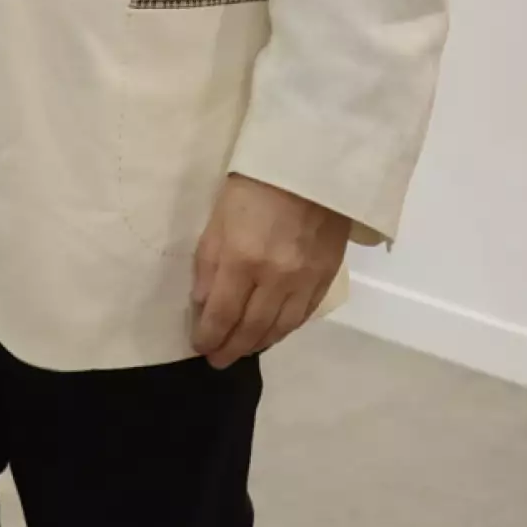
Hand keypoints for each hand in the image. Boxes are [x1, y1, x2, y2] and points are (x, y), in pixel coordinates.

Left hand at [191, 174, 351, 367]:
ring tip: (242, 350)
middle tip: (218, 361)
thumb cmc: (253, 185)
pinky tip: (273, 332)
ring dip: (258, 344)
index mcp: (243, 260)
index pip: (223, 314)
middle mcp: (277, 278)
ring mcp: (306, 281)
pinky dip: (285, 329)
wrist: (312, 165)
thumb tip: (203, 304)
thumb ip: (209, 264)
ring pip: (281, 327)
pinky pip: (304, 315)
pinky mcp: (327, 277)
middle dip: (232, 348)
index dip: (209, 336)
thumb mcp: (217, 219)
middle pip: (253, 328)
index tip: (199, 347)